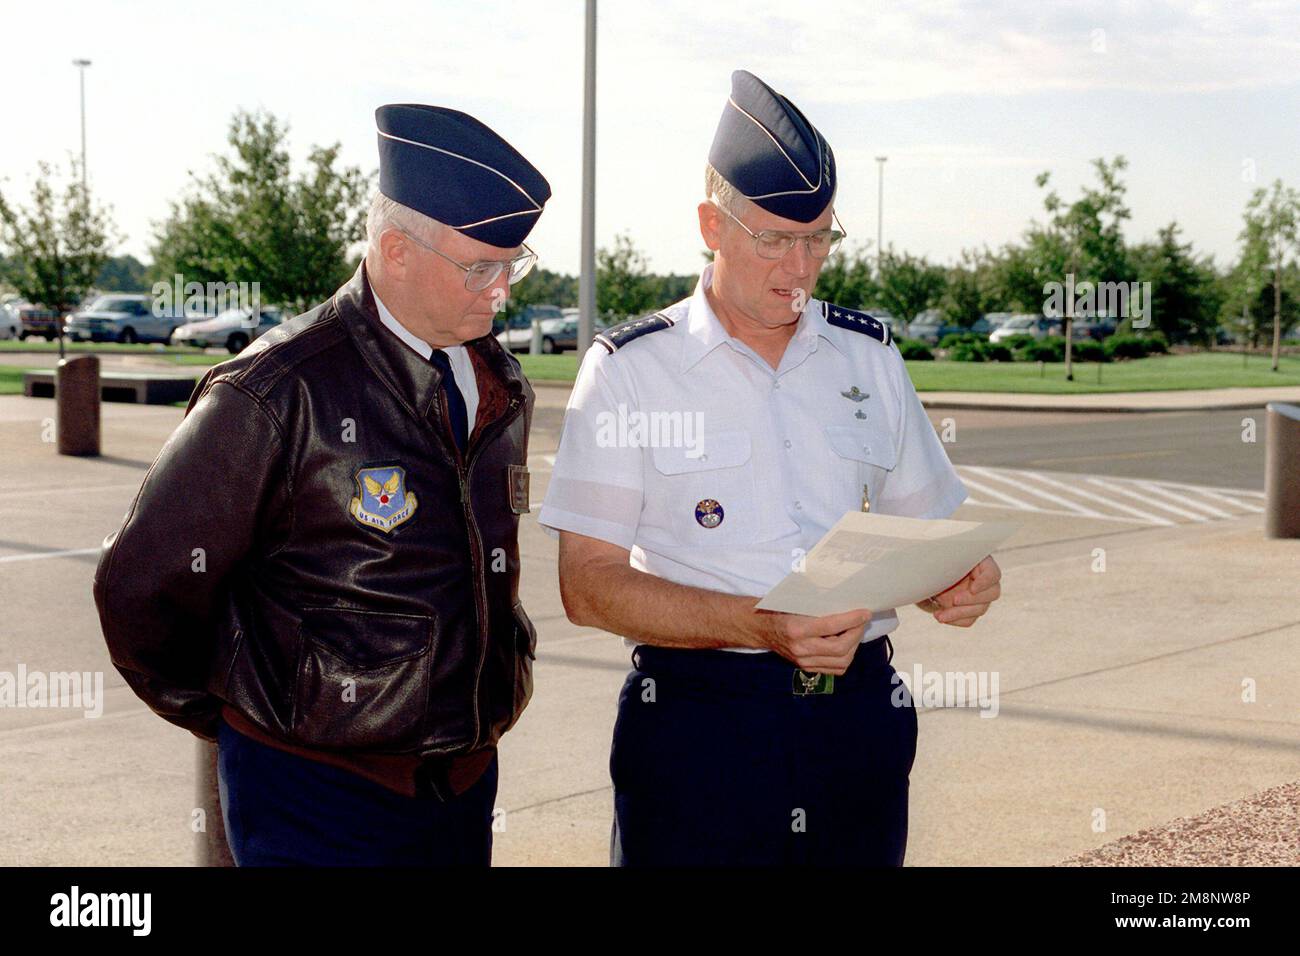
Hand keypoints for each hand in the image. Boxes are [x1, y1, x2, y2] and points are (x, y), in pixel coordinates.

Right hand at [756, 607, 872, 674]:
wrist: (760, 628)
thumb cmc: (779, 609)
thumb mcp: (795, 602)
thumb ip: (819, 605)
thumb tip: (847, 601)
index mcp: (796, 628)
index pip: (832, 626)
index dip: (852, 619)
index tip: (865, 612)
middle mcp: (801, 648)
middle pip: (840, 648)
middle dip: (856, 633)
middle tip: (861, 621)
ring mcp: (804, 661)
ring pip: (841, 661)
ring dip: (854, 646)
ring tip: (855, 632)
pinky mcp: (806, 668)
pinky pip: (835, 669)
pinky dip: (846, 657)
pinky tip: (847, 644)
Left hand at [917, 555, 1000, 627]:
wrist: (932, 573)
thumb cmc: (940, 560)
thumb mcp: (944, 557)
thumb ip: (947, 559)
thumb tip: (939, 563)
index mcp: (982, 564)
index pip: (993, 574)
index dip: (985, 582)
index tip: (972, 588)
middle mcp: (985, 582)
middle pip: (991, 594)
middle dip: (972, 599)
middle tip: (954, 600)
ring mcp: (980, 598)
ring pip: (979, 610)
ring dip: (959, 614)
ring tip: (940, 615)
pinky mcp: (971, 610)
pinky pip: (968, 620)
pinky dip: (954, 620)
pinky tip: (940, 615)